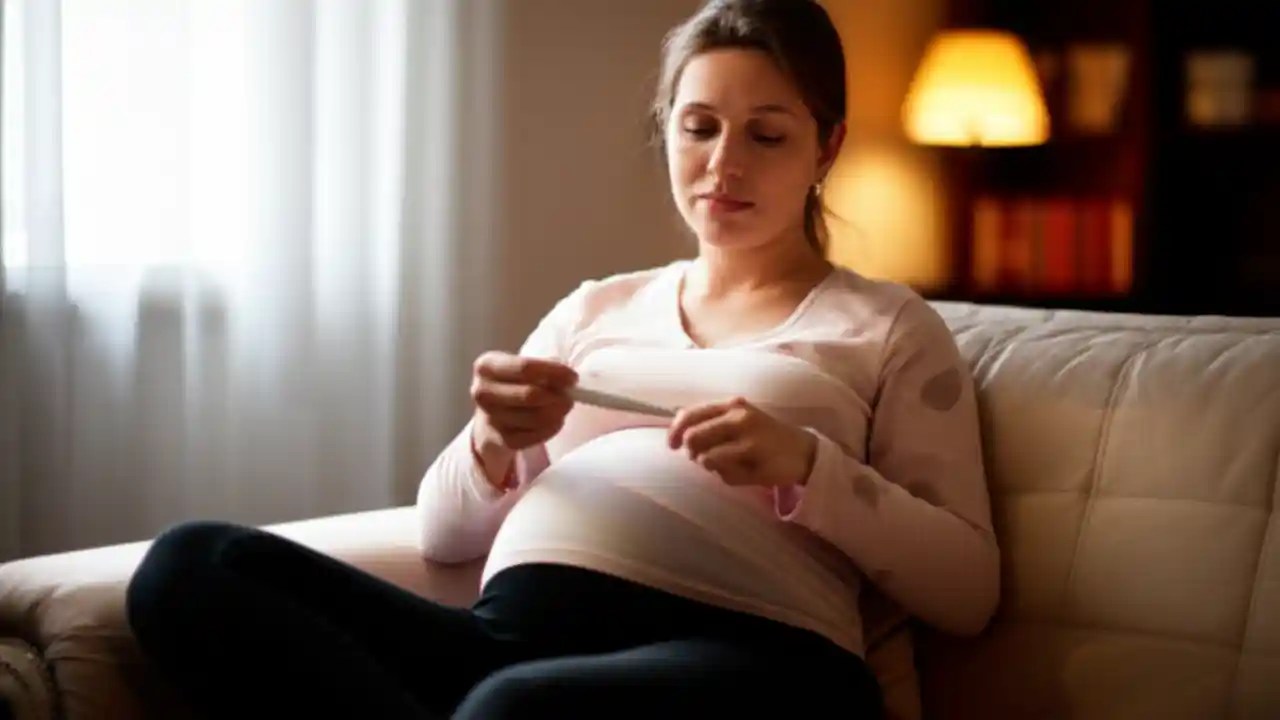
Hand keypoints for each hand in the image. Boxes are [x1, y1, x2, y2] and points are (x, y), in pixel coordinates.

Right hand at [470, 351, 576, 456]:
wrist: (492, 416)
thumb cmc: (512, 384)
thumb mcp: (520, 366)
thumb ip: (543, 367)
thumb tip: (567, 379)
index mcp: (486, 366)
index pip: (525, 368)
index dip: (554, 372)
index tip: (572, 377)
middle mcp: (482, 392)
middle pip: (531, 395)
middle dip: (558, 395)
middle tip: (569, 396)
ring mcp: (490, 419)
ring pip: (537, 417)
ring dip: (558, 412)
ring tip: (561, 407)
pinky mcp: (502, 440)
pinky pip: (537, 436)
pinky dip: (552, 428)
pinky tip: (554, 420)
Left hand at [667, 397, 816, 487]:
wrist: (803, 451)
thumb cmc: (764, 436)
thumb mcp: (738, 420)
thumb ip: (711, 420)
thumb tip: (678, 427)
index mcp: (731, 405)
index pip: (690, 415)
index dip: (675, 432)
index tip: (672, 445)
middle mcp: (739, 417)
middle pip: (693, 438)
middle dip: (693, 452)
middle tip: (703, 459)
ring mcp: (748, 439)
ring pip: (706, 459)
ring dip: (711, 466)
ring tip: (728, 465)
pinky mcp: (756, 462)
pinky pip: (724, 475)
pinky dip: (728, 477)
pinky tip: (745, 472)